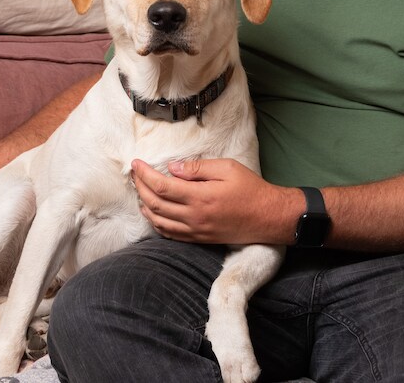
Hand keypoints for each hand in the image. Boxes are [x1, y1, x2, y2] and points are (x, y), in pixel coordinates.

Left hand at [131, 158, 297, 244]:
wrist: (268, 218)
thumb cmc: (251, 190)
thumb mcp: (228, 169)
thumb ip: (198, 168)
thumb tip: (172, 168)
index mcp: (200, 197)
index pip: (162, 186)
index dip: (144, 175)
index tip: (136, 163)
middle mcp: (194, 217)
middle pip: (155, 204)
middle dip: (140, 187)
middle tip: (134, 174)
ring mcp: (196, 231)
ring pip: (159, 222)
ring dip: (144, 206)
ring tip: (140, 191)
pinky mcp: (199, 239)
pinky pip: (170, 234)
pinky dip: (156, 223)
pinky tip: (153, 213)